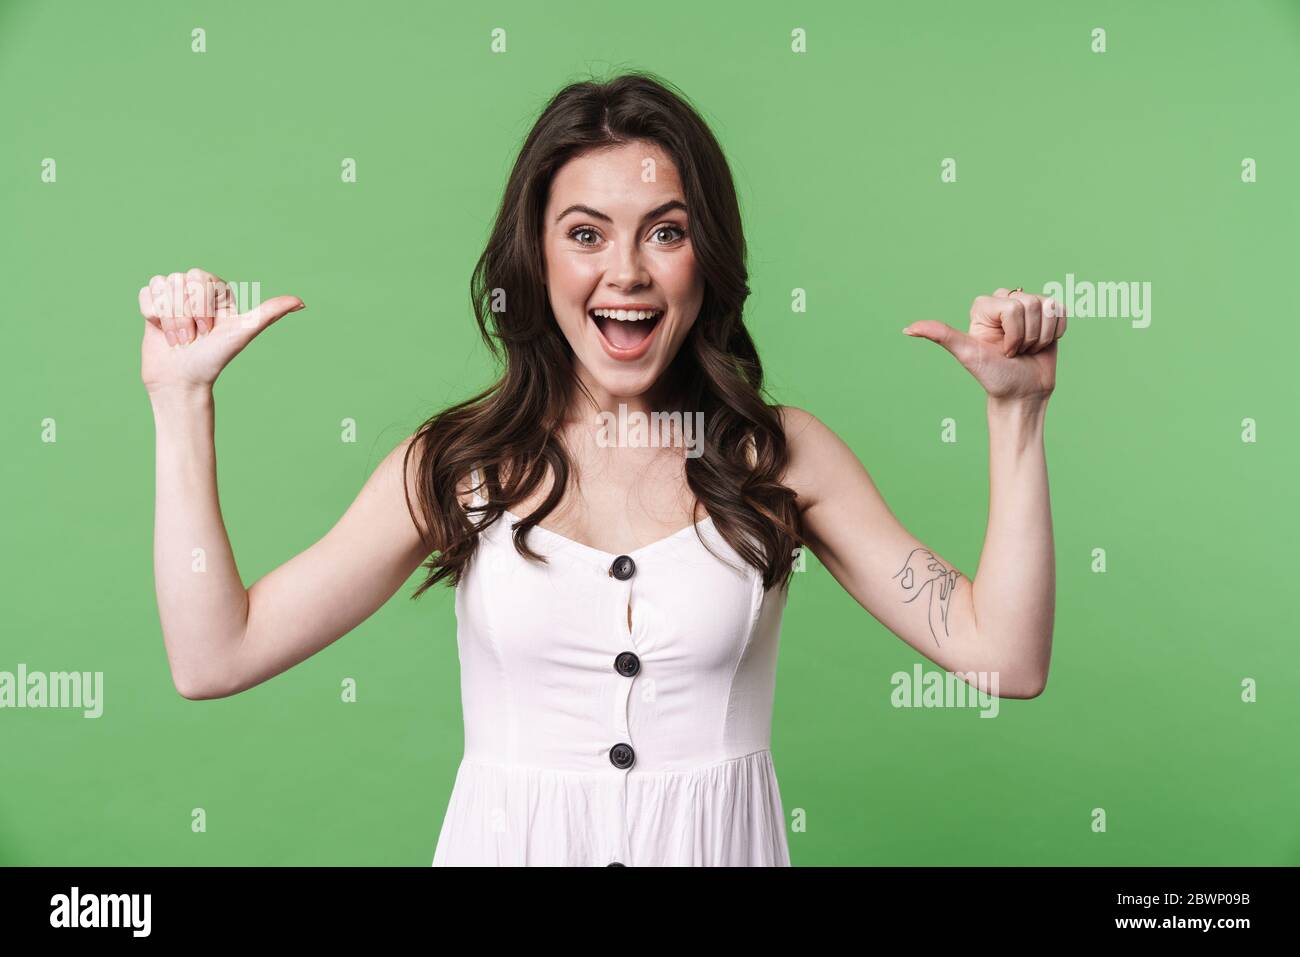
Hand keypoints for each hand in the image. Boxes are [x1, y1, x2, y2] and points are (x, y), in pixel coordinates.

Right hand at [138, 268, 304, 395]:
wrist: (182, 381)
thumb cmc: (214, 358)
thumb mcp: (243, 333)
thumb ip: (269, 313)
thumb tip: (301, 302)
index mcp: (219, 292)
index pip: (198, 277)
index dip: (199, 306)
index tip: (209, 330)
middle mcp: (198, 291)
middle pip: (178, 279)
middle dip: (184, 314)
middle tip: (194, 337)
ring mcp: (175, 298)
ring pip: (161, 284)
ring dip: (168, 317)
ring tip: (180, 338)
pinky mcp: (155, 307)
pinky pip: (146, 293)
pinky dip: (152, 315)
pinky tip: (162, 331)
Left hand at [901, 288, 1065, 401]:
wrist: (1021, 393)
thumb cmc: (993, 376)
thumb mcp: (966, 355)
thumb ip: (941, 336)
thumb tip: (907, 329)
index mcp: (983, 306)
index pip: (1012, 306)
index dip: (1012, 333)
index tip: (1001, 350)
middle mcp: (1005, 301)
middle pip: (1030, 304)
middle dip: (1026, 336)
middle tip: (1014, 352)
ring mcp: (1028, 307)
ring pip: (1048, 308)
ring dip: (1041, 337)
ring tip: (1026, 350)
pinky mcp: (1048, 315)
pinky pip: (1060, 312)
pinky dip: (1055, 334)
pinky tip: (1041, 345)